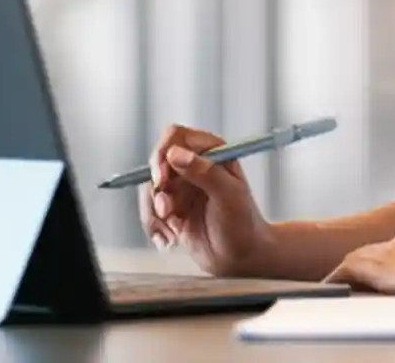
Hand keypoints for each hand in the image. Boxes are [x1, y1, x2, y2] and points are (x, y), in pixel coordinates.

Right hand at [138, 124, 276, 276]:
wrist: (242, 259)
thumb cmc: (244, 224)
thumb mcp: (229, 195)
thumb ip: (204, 172)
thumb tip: (176, 154)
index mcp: (211, 152)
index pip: (176, 137)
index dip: (163, 153)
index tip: (162, 177)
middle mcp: (194, 165)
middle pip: (157, 162)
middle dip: (158, 188)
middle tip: (167, 209)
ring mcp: (181, 187)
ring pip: (150, 188)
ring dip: (155, 210)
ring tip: (172, 232)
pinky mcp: (172, 208)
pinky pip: (150, 210)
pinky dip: (154, 226)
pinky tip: (168, 241)